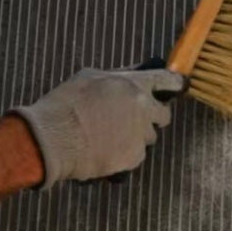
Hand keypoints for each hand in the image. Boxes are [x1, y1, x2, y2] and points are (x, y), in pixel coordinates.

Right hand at [11, 68, 185, 187]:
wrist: (53, 138)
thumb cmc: (66, 105)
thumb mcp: (91, 77)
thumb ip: (118, 77)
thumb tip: (134, 74)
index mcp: (134, 85)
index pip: (167, 81)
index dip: (174, 84)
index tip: (178, 87)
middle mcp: (143, 109)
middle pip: (163, 115)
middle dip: (151, 118)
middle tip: (130, 121)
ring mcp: (141, 134)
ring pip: (148, 137)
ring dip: (136, 137)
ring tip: (110, 137)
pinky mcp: (134, 157)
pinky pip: (137, 155)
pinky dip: (125, 155)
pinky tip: (105, 150)